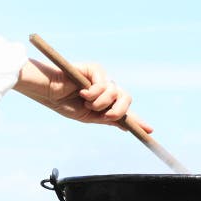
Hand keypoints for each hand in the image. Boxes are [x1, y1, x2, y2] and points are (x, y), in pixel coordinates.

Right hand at [14, 59, 152, 132]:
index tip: (151, 131)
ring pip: (116, 93)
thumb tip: (126, 127)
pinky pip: (105, 84)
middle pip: (126, 98)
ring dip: (101, 102)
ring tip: (86, 101)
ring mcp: (102, 79)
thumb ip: (108, 119)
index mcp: (106, 102)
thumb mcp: (90, 116)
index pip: (125, 109)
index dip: (138, 120)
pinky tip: (83, 93)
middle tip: (106, 115)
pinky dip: (94, 93)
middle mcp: (106, 90)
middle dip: (119, 110)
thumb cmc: (65, 103)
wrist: (49, 93)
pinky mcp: (96, 69)